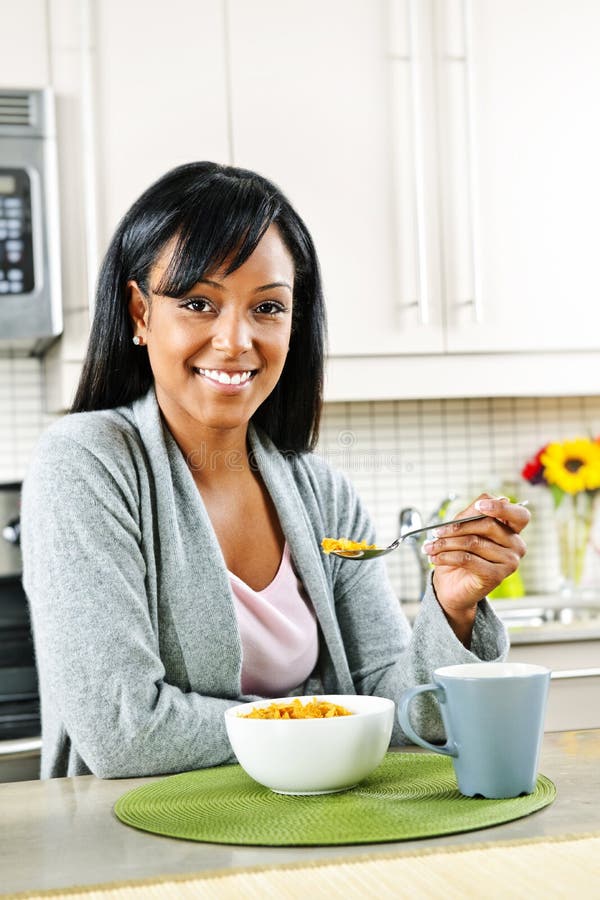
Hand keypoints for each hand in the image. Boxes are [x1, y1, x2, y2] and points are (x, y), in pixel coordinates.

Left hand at [423, 494, 529, 643]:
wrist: (452, 586)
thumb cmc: (460, 554)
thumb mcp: (463, 529)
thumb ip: (472, 515)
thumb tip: (481, 504)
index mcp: (513, 530)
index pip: (519, 515)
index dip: (501, 508)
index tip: (479, 507)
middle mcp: (517, 545)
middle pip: (489, 525)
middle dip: (457, 526)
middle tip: (437, 531)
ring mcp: (510, 562)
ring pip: (474, 542)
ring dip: (446, 543)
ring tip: (431, 546)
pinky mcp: (497, 576)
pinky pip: (467, 558)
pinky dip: (446, 556)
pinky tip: (435, 557)